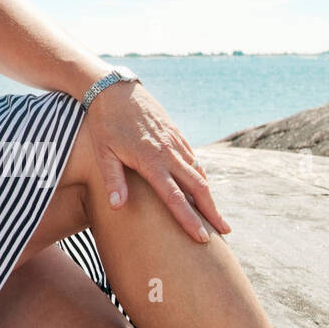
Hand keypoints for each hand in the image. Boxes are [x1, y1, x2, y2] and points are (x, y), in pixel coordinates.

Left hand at [84, 82, 230, 242]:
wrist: (114, 89)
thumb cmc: (104, 123)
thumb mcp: (103, 153)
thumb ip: (113, 180)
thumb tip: (118, 207)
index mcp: (150, 161)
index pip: (174, 197)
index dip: (189, 219)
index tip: (202, 237)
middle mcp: (168, 153)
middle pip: (197, 187)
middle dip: (212, 211)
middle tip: (225, 233)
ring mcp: (175, 142)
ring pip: (199, 173)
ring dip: (209, 195)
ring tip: (217, 216)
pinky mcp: (176, 134)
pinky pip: (193, 159)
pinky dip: (201, 176)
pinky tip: (203, 188)